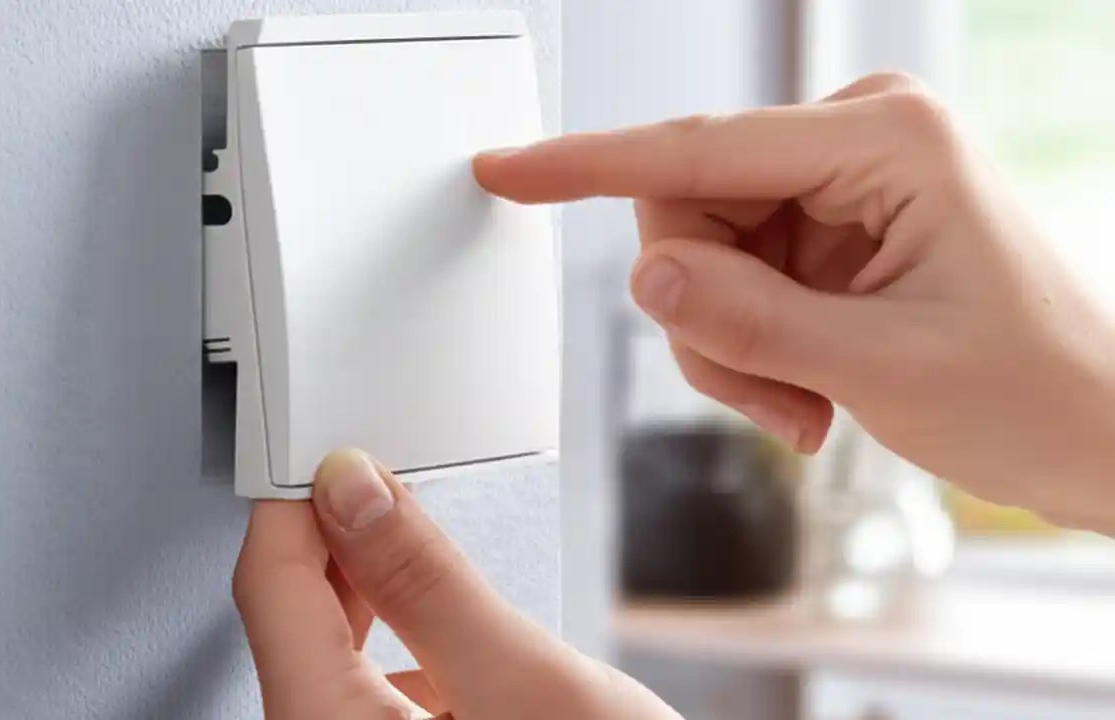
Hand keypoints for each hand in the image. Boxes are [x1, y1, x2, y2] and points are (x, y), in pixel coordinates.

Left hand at [233, 449, 679, 718]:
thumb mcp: (526, 681)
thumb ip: (428, 582)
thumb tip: (355, 491)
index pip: (269, 589)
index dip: (297, 507)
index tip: (334, 455)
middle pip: (293, 627)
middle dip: (341, 550)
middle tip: (386, 491)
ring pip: (331, 663)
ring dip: (373, 602)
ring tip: (424, 565)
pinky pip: (367, 701)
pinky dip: (402, 655)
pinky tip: (450, 646)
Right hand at [474, 73, 1114, 532]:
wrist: (1088, 428)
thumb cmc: (1032, 389)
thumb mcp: (878, 368)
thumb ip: (750, 322)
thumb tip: (647, 278)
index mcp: (886, 139)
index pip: (697, 147)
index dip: (586, 164)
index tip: (506, 168)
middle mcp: (855, 139)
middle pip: (686, 207)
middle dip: (704, 315)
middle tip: (767, 389)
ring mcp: (836, 180)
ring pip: (697, 252)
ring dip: (728, 344)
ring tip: (802, 399)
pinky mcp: (823, 220)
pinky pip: (726, 275)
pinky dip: (746, 345)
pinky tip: (807, 386)